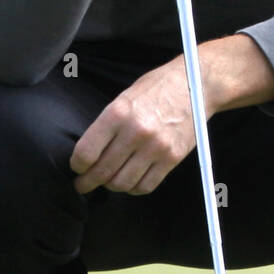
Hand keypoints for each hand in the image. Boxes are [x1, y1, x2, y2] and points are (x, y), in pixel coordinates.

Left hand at [69, 56, 198, 195]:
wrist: (197, 85)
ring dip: (111, 186)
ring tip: (107, 181)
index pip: (87, 152)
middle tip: (82, 184)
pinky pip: (146, 186)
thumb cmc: (158, 87)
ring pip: (122, 183)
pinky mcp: (172, 158)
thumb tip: (89, 153)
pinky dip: (133, 188)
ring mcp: (156, 147)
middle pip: (102, 171)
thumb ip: (107, 124)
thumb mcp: (125, 97)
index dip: (77, 165)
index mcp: (119, 113)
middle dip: (87, 182)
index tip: (77, 167)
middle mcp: (136, 132)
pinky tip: (129, 181)